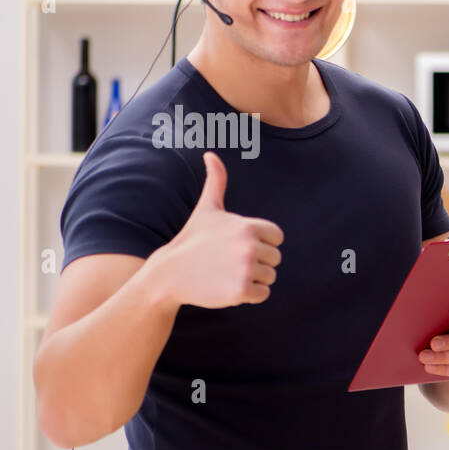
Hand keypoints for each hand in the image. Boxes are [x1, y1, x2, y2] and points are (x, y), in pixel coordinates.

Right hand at [157, 152, 284, 308]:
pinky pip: (263, 295)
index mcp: (248, 226)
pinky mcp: (242, 290)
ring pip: (269, 277)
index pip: (277, 238)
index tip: (236, 245)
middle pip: (274, 259)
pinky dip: (249, 296)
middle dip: (256, 263)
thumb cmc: (192, 240)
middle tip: (228, 263)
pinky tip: (227, 288)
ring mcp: (246, 268)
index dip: (261, 243)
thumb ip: (216, 181)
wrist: (169, 274)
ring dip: (252, 279)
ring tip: (226, 274)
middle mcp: (250, 246)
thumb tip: (210, 154)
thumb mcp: (206, 209)